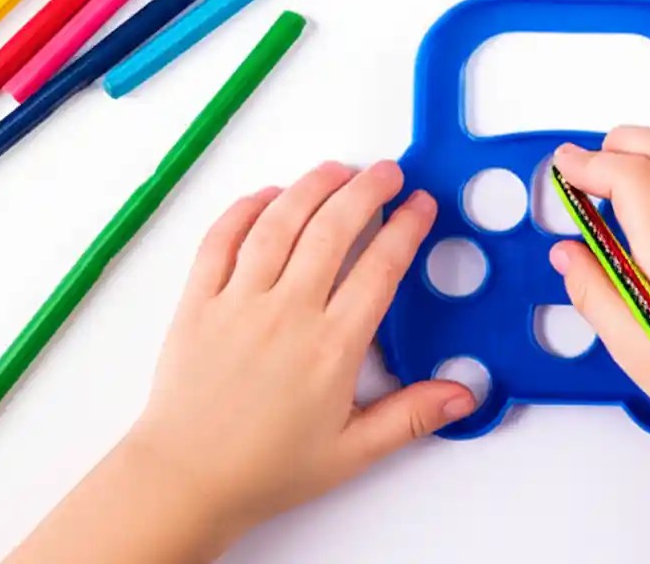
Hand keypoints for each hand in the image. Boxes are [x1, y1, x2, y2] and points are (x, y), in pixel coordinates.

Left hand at [127, 161, 475, 530]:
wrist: (186, 479)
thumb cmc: (264, 469)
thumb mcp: (352, 451)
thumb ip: (411, 417)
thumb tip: (463, 395)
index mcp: (331, 348)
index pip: (380, 268)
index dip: (406, 228)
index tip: (420, 206)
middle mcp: (287, 314)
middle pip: (333, 230)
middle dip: (366, 191)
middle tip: (387, 172)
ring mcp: (239, 303)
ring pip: (279, 223)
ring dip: (311, 187)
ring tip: (336, 169)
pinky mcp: (199, 302)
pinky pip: (221, 240)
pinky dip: (244, 210)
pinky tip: (266, 196)